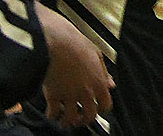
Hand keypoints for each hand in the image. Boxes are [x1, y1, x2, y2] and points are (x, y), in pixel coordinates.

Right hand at [39, 5, 113, 128]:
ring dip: (67, 121)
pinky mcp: (53, 96)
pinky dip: (52, 116)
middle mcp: (86, 91)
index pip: (106, 106)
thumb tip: (111, 85)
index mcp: (99, 81)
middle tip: (78, 118)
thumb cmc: (75, 44)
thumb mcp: (96, 55)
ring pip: (71, 119)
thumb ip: (103, 73)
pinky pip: (53, 115)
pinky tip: (51, 112)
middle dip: (84, 119)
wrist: (56, 41)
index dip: (101, 109)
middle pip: (89, 116)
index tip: (95, 108)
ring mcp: (70, 95)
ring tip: (63, 119)